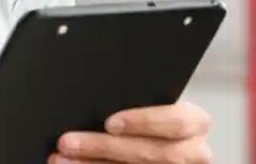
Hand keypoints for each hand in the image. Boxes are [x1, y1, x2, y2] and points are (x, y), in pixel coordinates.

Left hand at [48, 100, 212, 163]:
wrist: (146, 136)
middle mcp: (194, 151)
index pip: (178, 121)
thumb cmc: (139, 116)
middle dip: (106, 148)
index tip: (109, 123)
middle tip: (67, 142)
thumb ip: (126, 100)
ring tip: (61, 159)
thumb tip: (86, 97)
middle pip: (155, 153)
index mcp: (194, 122)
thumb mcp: (141, 104)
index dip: (144, 122)